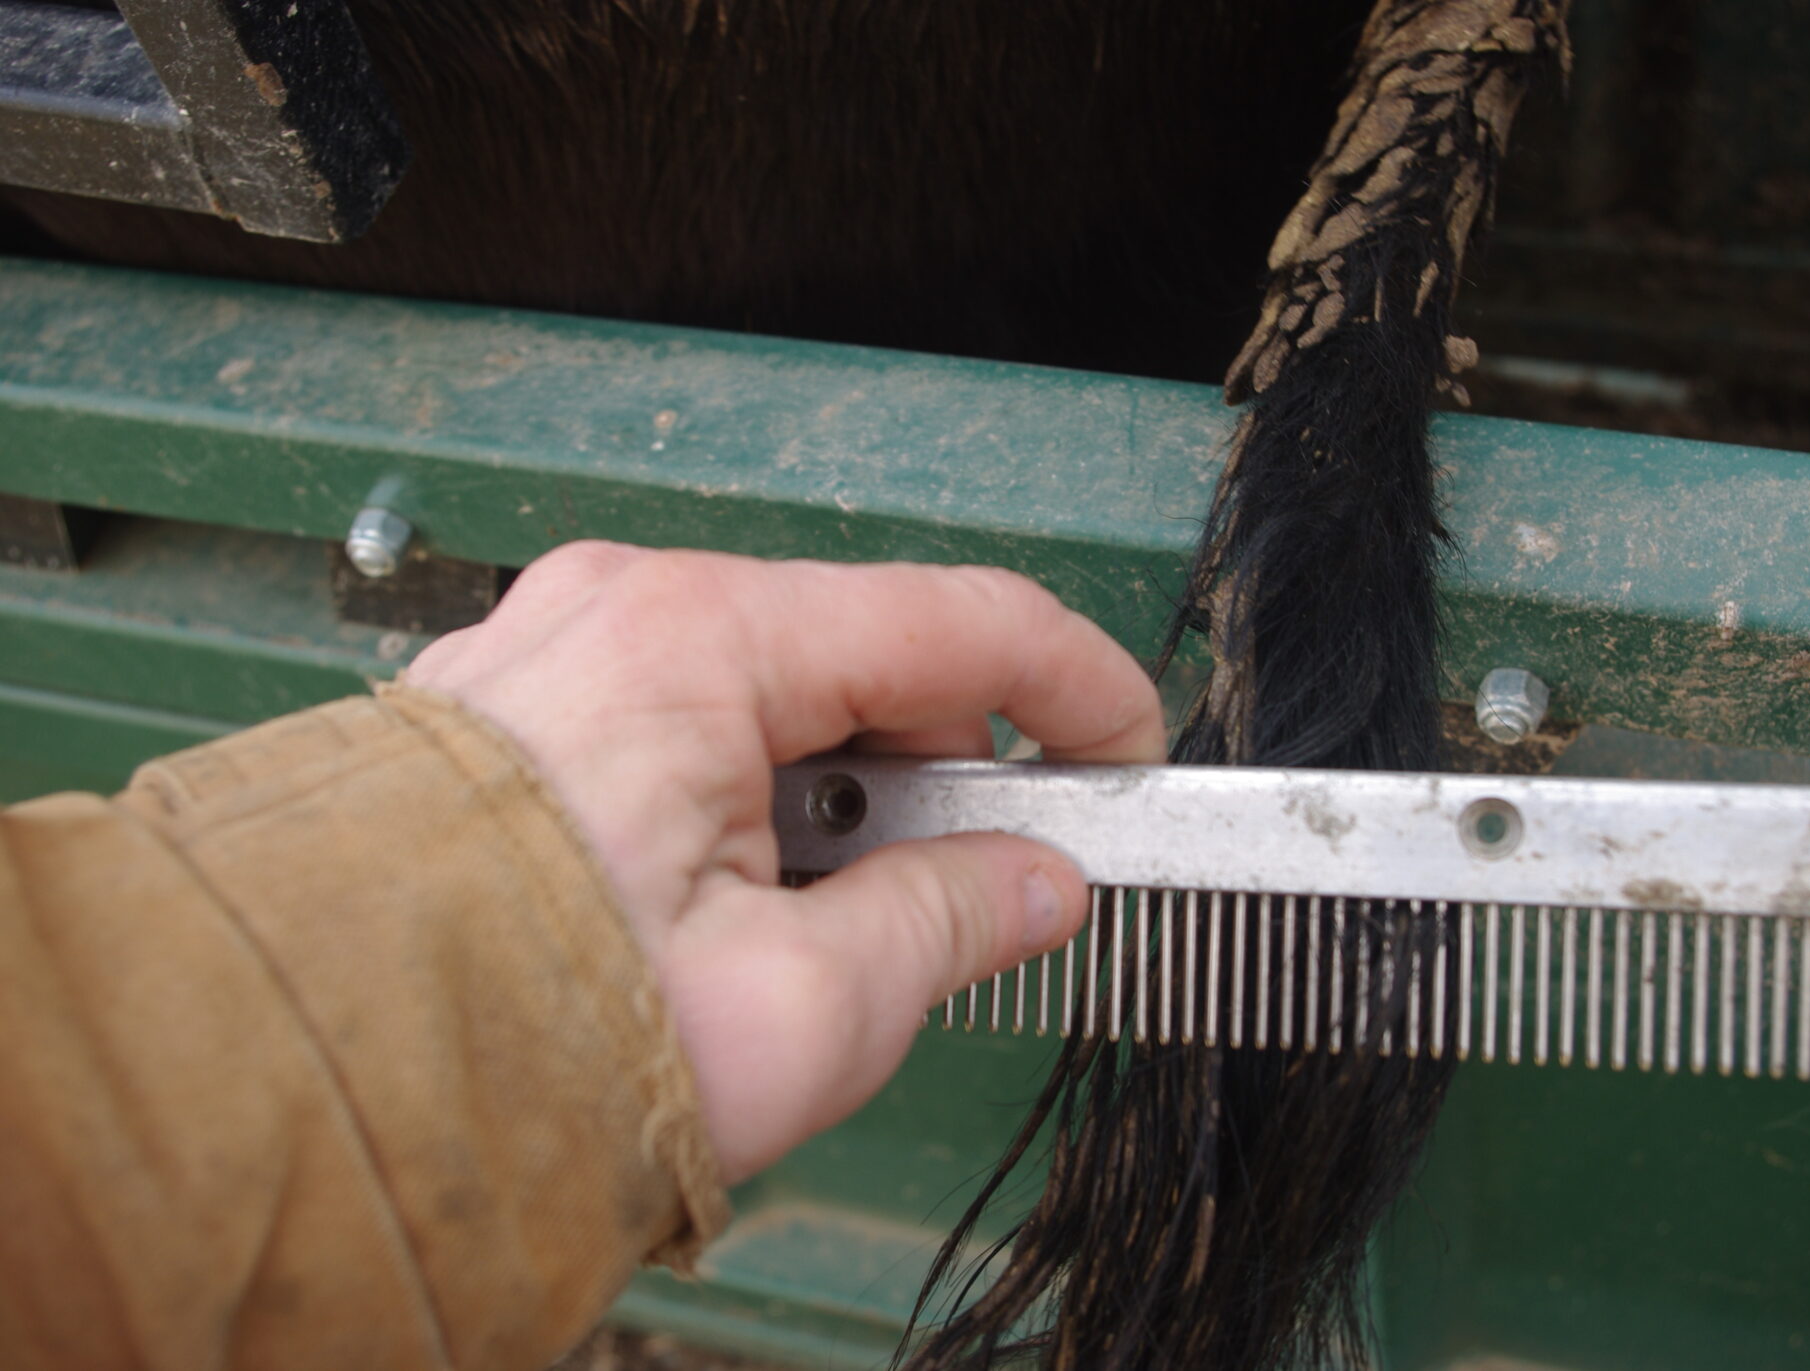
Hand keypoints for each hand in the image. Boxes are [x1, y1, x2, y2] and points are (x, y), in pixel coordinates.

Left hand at [404, 544, 1164, 1181]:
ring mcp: (557, 653)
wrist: (295, 1094)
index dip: (1076, 688)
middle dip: (939, 776)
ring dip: (837, 804)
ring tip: (813, 932)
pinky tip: (731, 907)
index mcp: (694, 644)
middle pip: (863, 658)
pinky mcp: (520, 711)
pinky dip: (749, 803)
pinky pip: (687, 725)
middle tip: (969, 897)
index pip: (956, 620)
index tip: (1128, 756)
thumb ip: (952, 922)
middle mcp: (618, 614)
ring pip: (775, 698)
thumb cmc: (507, 1041)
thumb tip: (1035, 885)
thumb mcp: (798, 1008)